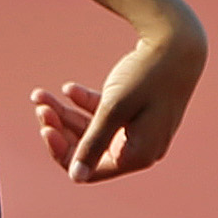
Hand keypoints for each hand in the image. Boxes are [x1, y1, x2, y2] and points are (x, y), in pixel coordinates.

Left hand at [29, 18, 203, 184]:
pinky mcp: (139, 112)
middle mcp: (140, 148)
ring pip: (93, 130)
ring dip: (66, 114)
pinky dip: (85, 103)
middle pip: (88, 150)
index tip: (44, 126)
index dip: (63, 151)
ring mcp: (139, 130)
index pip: (89, 168)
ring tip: (42, 95)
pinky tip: (68, 88)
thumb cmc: (146, 76)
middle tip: (40, 105)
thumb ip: (93, 144)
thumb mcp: (114, 109)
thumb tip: (77, 177)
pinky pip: (105, 115)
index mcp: (138, 155)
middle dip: (61, 128)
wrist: (177, 41)